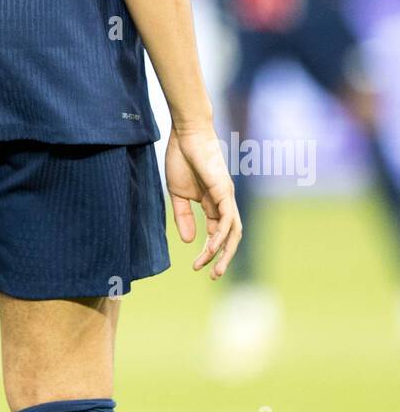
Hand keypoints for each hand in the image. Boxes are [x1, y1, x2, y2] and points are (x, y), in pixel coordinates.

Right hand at [165, 125, 241, 278]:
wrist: (185, 134)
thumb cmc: (181, 158)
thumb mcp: (178, 194)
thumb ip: (183, 217)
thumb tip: (188, 241)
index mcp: (213, 203)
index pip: (217, 233)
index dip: (209, 251)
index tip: (196, 266)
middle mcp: (224, 202)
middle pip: (230, 237)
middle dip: (223, 258)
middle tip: (213, 276)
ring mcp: (226, 197)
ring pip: (233, 232)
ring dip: (225, 253)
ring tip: (215, 270)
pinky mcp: (224, 191)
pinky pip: (226, 219)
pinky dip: (220, 236)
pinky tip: (210, 248)